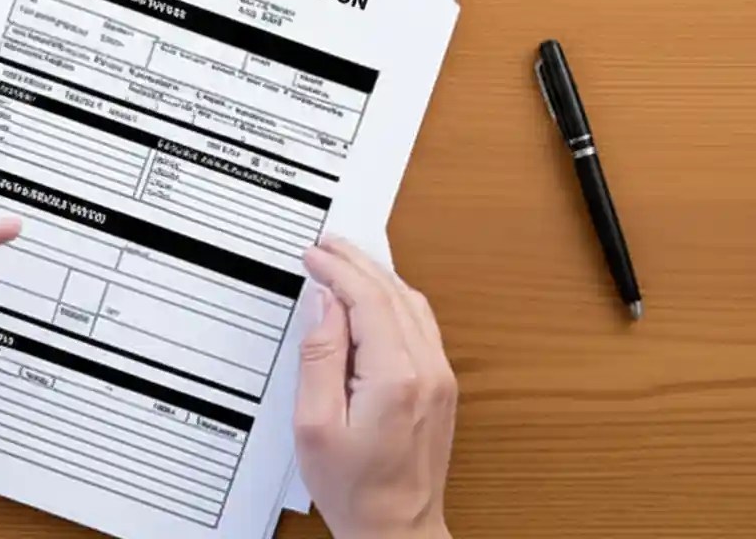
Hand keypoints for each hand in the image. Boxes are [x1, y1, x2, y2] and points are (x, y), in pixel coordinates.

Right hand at [295, 238, 456, 538]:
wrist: (396, 528)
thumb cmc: (354, 487)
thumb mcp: (315, 424)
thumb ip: (320, 357)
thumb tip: (325, 305)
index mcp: (395, 377)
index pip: (368, 299)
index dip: (338, 270)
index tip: (314, 255)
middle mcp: (427, 370)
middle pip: (394, 293)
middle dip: (357, 262)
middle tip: (327, 244)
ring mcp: (440, 377)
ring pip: (412, 304)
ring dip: (378, 276)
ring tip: (345, 260)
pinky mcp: (441, 386)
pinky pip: (420, 325)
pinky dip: (394, 299)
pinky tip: (373, 295)